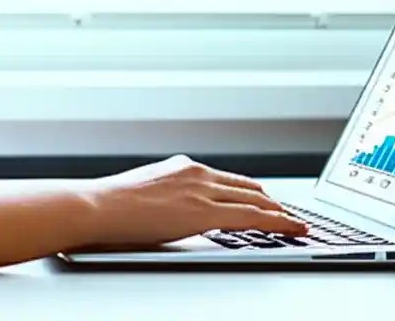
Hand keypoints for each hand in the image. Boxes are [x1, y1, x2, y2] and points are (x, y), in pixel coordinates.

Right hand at [74, 155, 307, 248]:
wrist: (97, 207)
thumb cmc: (111, 207)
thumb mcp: (144, 192)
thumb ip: (165, 197)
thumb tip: (171, 211)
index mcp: (182, 166)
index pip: (227, 179)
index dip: (250, 191)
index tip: (264, 199)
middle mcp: (197, 172)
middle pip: (247, 187)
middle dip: (270, 202)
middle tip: (286, 213)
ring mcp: (202, 190)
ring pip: (256, 200)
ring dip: (279, 212)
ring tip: (296, 223)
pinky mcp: (205, 211)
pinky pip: (253, 217)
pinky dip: (279, 222)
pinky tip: (292, 228)